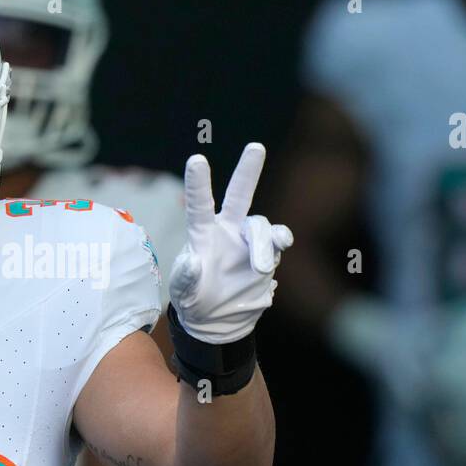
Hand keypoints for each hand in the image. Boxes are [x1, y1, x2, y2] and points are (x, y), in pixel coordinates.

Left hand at [168, 143, 292, 343]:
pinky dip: (281, 242)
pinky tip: (282, 246)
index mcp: (202, 234)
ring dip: (263, 246)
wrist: (219, 319)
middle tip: (256, 147)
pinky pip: (279, 241)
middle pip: (240, 194)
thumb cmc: (193, 299)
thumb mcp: (183, 292)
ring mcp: (249, 242)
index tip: (196, 159)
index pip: (199, 205)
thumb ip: (186, 277)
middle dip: (249, 170)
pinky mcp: (268, 255)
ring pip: (262, 227)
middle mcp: (228, 230)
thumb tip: (194, 261)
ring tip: (260, 269)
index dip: (198, 183)